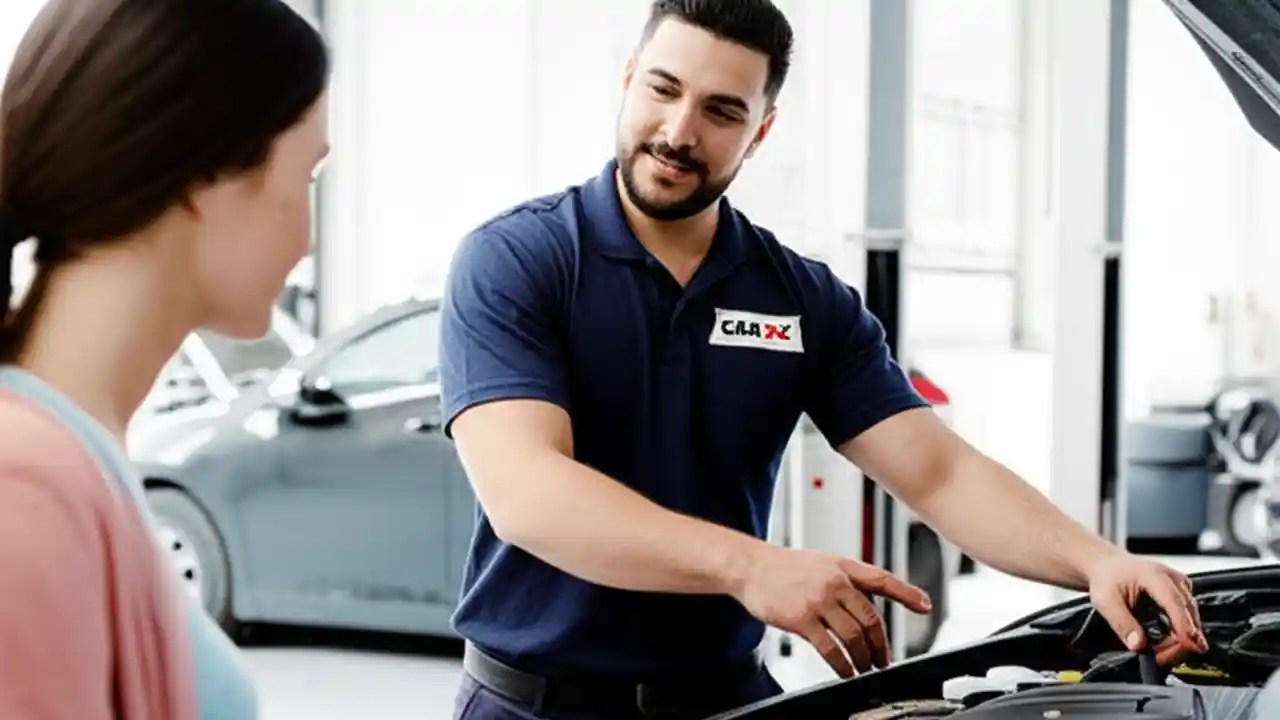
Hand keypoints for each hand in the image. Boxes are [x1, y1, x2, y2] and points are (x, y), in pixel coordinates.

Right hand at [732, 544, 932, 677]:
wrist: (751, 566)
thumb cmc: (785, 567)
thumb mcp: (822, 563)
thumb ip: (846, 580)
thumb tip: (866, 605)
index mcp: (842, 566)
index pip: (882, 579)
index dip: (907, 593)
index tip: (925, 606)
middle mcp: (835, 582)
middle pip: (871, 619)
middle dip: (881, 645)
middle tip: (882, 660)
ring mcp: (818, 600)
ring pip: (854, 636)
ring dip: (863, 658)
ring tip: (864, 668)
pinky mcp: (802, 619)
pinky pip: (830, 648)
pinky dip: (842, 664)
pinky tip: (845, 670)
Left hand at [1086, 552, 1207, 665]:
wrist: (1107, 566)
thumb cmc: (1106, 579)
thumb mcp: (1105, 602)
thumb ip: (1122, 623)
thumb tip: (1138, 645)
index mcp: (1154, 575)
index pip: (1174, 603)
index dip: (1184, 626)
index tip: (1189, 645)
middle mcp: (1173, 578)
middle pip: (1188, 614)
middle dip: (1180, 641)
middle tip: (1161, 658)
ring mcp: (1180, 586)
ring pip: (1192, 618)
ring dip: (1180, 639)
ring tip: (1159, 652)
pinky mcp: (1182, 594)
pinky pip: (1188, 617)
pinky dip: (1179, 632)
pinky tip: (1166, 642)